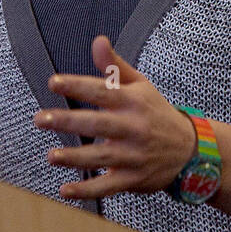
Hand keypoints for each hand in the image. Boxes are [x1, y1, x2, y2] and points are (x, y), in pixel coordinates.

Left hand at [33, 35, 198, 200]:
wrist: (190, 150)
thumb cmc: (157, 113)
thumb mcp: (140, 85)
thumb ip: (114, 65)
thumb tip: (97, 40)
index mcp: (133, 101)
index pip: (102, 91)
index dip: (77, 86)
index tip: (53, 82)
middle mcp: (133, 127)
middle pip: (97, 124)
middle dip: (67, 122)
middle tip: (40, 119)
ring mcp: (134, 155)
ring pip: (101, 157)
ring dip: (74, 158)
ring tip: (51, 155)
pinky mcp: (133, 178)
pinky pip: (108, 186)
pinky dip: (87, 191)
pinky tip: (66, 190)